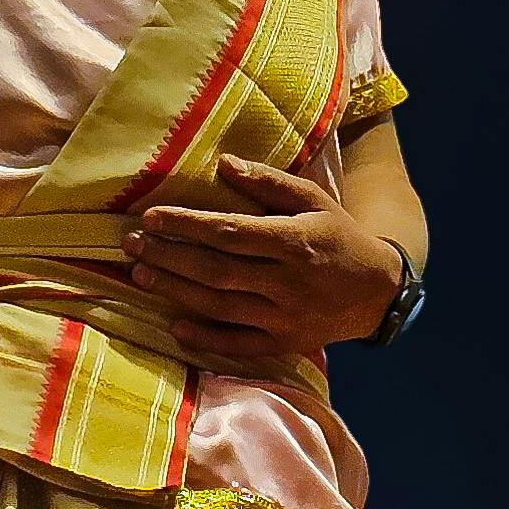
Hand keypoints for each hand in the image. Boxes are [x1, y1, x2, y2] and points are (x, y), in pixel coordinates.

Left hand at [124, 156, 405, 371]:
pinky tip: (175, 326)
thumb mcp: (314, 199)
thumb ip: (270, 184)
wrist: (377, 292)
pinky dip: (205, 337)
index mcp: (294, 241)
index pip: (231, 233)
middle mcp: (287, 282)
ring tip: (140, 275)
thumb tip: (224, 164)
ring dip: (176, 291)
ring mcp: (284, 317)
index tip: (151, 217)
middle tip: (131, 245)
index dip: (188, 226)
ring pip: (220, 305)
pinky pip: (238, 344)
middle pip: (217, 270)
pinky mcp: (284, 343)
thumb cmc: (338, 236)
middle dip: (169, 257)